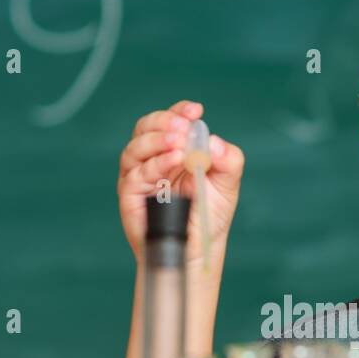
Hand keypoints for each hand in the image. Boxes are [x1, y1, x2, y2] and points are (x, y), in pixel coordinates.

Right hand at [117, 99, 244, 267]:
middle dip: (164, 122)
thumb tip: (214, 142)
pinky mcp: (130, 193)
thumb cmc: (209, 214)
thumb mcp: (227, 183)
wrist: (199, 247)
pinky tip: (174, 159)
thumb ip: (228, 159)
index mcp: (175, 148)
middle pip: (146, 127)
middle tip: (183, 126)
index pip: (171, 121)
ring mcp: (139, 175)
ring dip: (157, 140)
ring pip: (136, 147)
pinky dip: (156, 163)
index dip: (179, 111)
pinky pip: (137, 173)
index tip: (195, 110)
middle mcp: (153, 157)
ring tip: (179, 142)